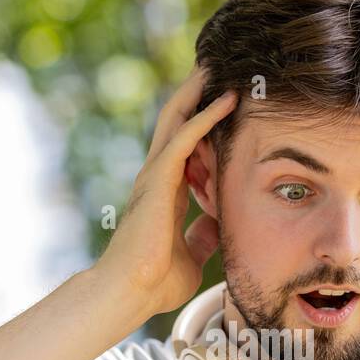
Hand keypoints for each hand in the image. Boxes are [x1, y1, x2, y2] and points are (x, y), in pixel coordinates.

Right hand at [93, 66, 237, 317]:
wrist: (132, 293)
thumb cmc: (155, 282)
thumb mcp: (192, 256)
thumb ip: (201, 237)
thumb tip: (214, 227)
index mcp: (166, 193)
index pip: (185, 148)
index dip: (201, 124)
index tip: (221, 103)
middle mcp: (158, 177)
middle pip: (176, 123)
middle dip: (194, 94)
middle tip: (214, 68)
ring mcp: (155, 175)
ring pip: (177, 120)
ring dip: (198, 92)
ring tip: (216, 66)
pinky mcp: (158, 179)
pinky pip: (185, 138)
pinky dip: (207, 117)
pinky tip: (227, 101)